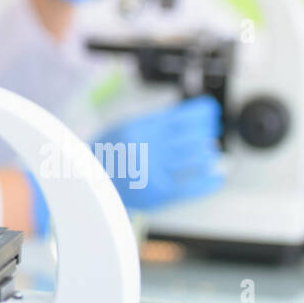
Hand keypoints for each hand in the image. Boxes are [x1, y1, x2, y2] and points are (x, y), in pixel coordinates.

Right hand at [92, 95, 223, 210]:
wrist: (87, 185)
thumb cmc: (106, 154)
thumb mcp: (122, 127)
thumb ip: (150, 120)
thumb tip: (180, 112)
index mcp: (138, 128)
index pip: (178, 116)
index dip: (199, 113)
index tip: (211, 109)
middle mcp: (147, 147)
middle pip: (188, 136)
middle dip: (205, 131)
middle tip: (214, 128)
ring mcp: (153, 170)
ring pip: (192, 159)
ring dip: (206, 153)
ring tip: (211, 150)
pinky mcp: (157, 192)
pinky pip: (189, 187)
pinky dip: (206, 183)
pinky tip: (216, 177)